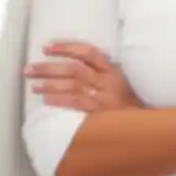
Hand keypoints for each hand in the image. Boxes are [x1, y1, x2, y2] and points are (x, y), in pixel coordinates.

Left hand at [25, 40, 143, 111]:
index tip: (46, 47)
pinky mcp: (102, 112)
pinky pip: (77, 102)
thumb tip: (65, 72)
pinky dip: (60, 99)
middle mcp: (108, 81)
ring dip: (50, 84)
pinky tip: (47, 99)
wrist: (146, 128)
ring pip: (73, 84)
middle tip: (29, 69)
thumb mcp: (117, 87)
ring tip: (33, 86)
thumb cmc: (126, 108)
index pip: (88, 52)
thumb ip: (98, 78)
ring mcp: (105, 97)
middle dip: (49, 67)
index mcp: (112, 71)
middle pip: (74, 68)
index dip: (66, 47)